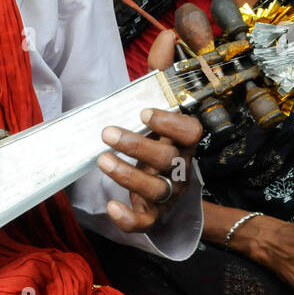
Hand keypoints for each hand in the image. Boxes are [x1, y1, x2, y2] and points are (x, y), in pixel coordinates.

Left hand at [97, 109, 201, 232]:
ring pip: (155, 188)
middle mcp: (180, 170)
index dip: (170, 123)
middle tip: (108, 133)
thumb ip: (153, 109)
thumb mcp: (159, 130)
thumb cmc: (156, 149)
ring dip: (126, 174)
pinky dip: (128, 218)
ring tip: (103, 159)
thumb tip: (143, 73)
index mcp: (184, 145)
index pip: (190, 133)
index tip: (143, 113)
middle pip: (167, 159)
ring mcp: (168, 194)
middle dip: (136, 145)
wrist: (166, 187)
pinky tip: (112, 206)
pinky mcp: (153, 214)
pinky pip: (144, 221)